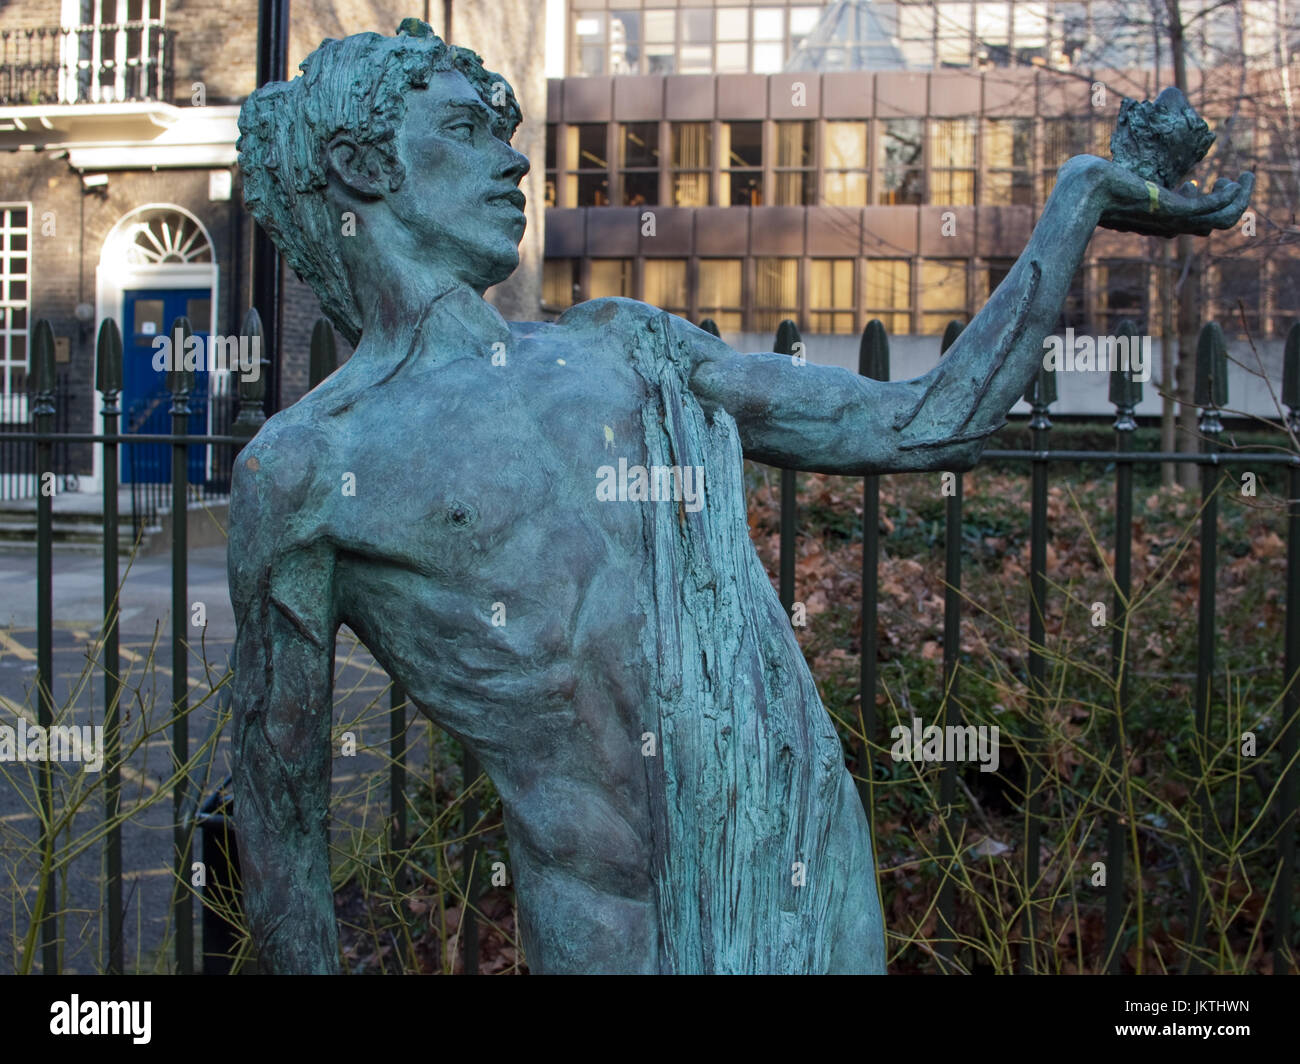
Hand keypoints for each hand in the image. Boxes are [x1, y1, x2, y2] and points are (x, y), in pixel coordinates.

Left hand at [1095, 157, 1254, 237]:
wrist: (1080, 189)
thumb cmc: (1084, 183)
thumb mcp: (1109, 178)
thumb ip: (1120, 177)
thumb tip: (1116, 169)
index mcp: (1152, 219)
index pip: (1188, 223)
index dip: (1199, 204)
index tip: (1192, 182)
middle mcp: (1164, 224)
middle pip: (1212, 225)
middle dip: (1231, 203)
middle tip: (1235, 182)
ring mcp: (1169, 218)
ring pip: (1221, 220)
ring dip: (1240, 199)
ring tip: (1245, 178)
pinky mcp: (1171, 209)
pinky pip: (1213, 209)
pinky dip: (1231, 196)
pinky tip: (1237, 180)